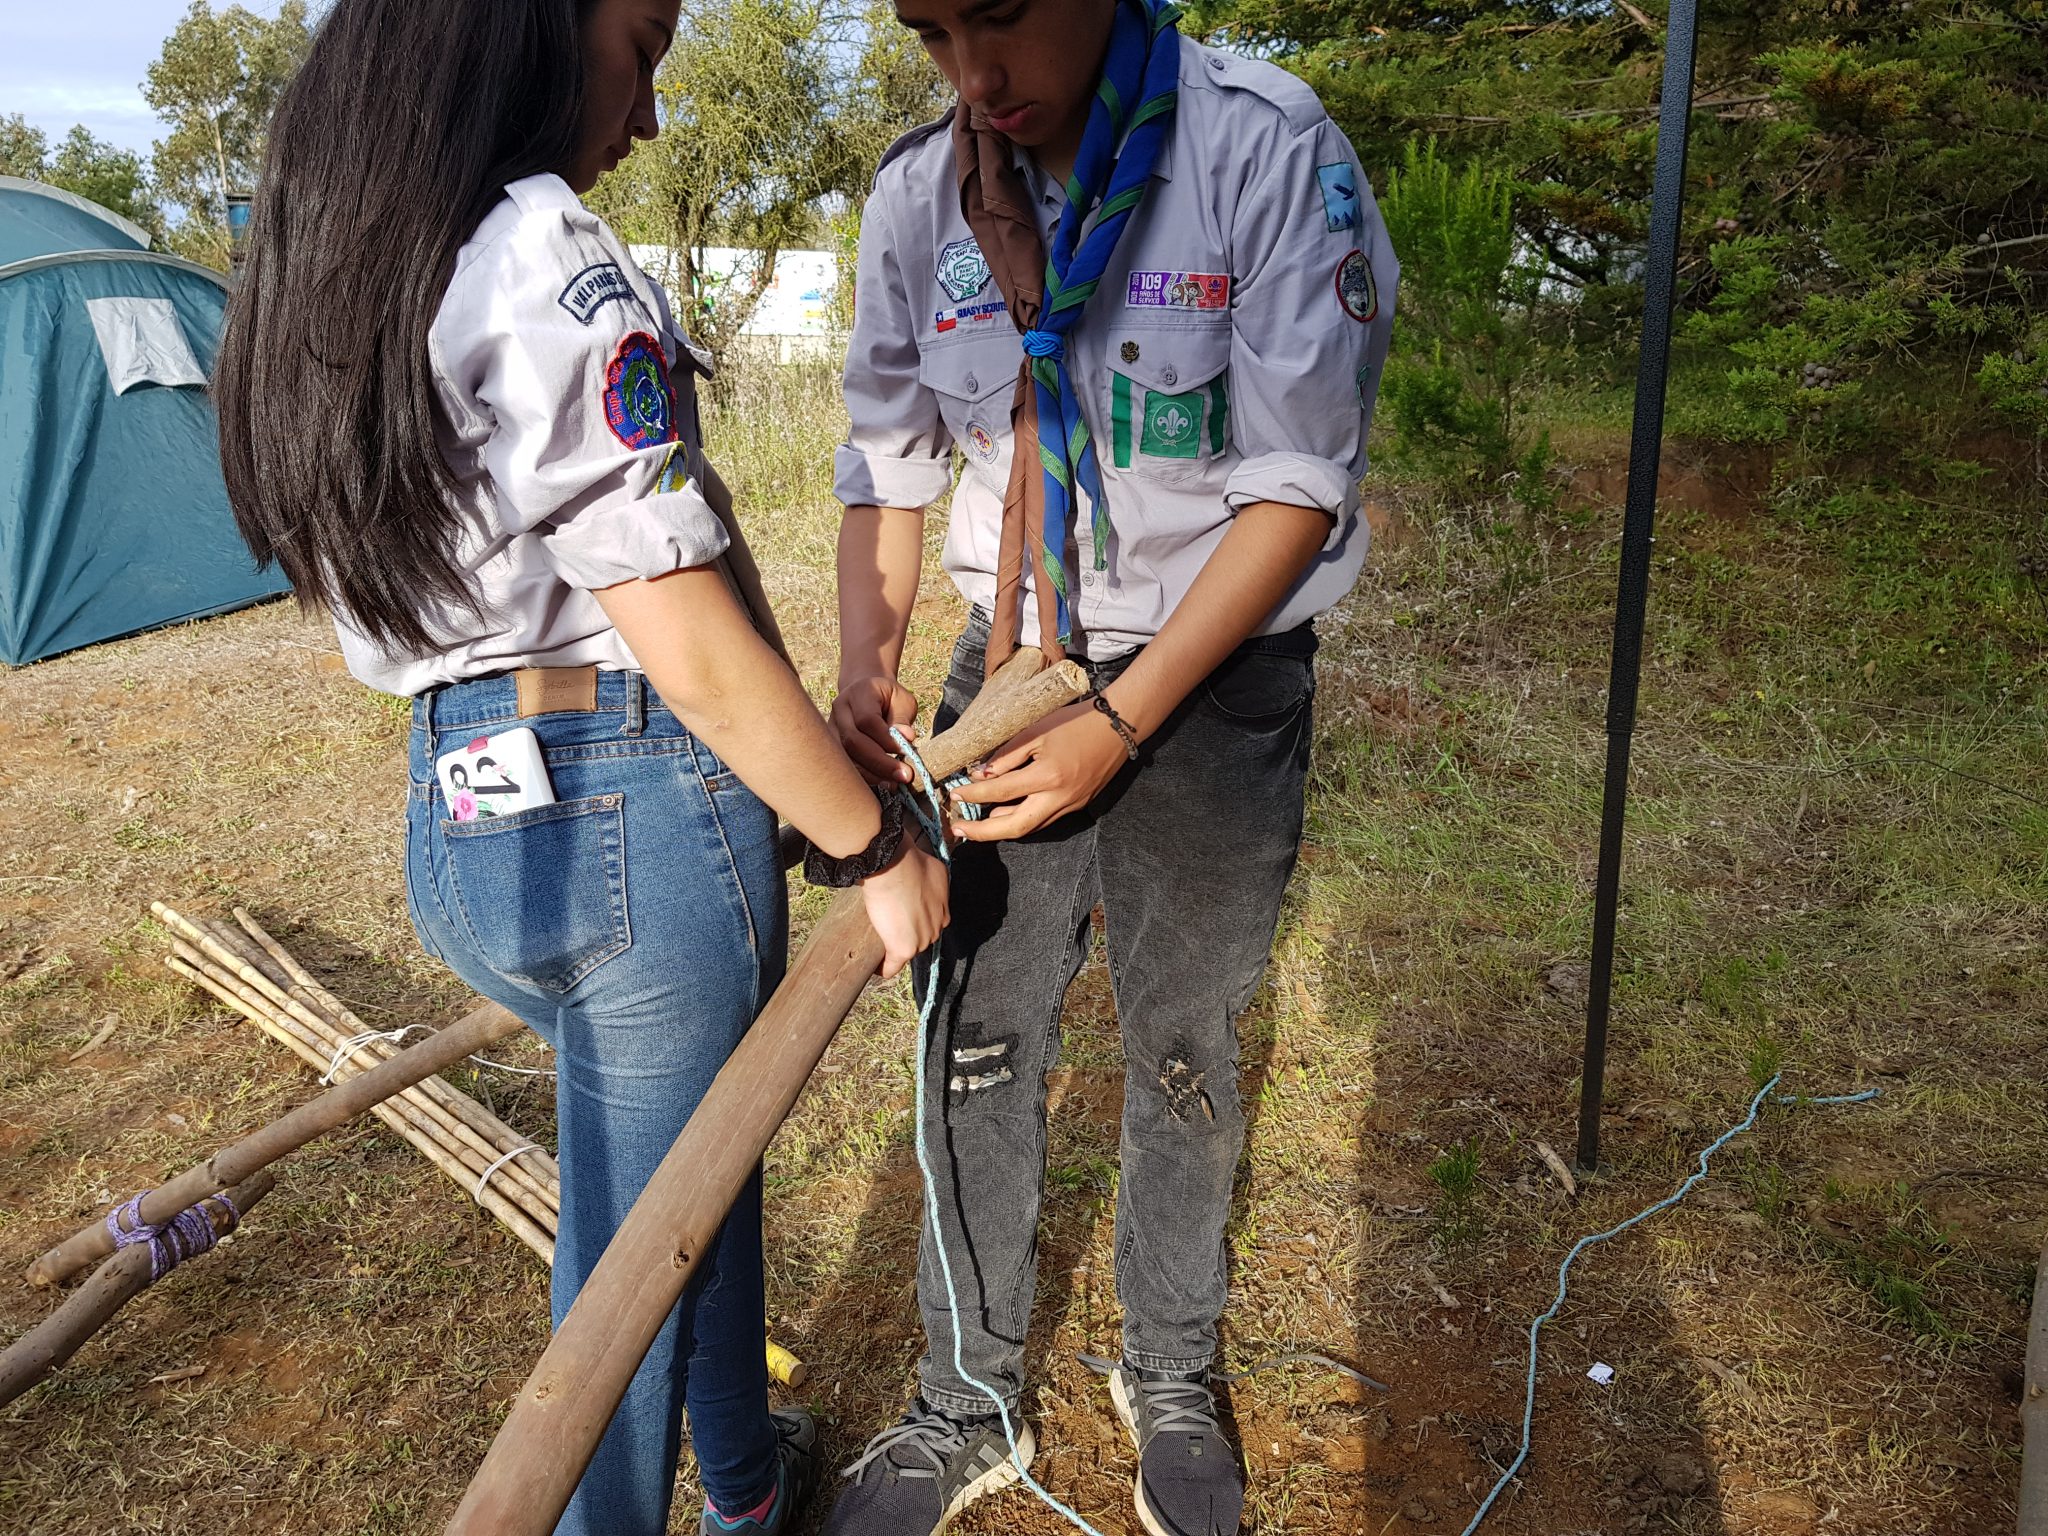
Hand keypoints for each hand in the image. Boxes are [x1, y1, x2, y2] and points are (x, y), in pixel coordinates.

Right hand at [830, 674, 919, 784]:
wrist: (867, 694)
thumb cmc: (888, 699)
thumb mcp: (902, 700)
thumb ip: (902, 719)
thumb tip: (906, 738)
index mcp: (858, 693)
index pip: (867, 720)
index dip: (886, 739)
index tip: (907, 751)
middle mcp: (840, 709)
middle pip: (852, 741)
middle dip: (880, 762)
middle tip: (904, 775)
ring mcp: (831, 728)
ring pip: (845, 757)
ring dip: (871, 774)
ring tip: (894, 783)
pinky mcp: (831, 745)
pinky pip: (845, 765)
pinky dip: (864, 777)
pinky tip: (882, 781)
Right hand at [861, 836, 949, 978]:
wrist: (894, 867)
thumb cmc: (909, 861)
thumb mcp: (933, 869)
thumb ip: (934, 880)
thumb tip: (923, 880)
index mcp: (944, 909)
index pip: (931, 922)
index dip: (916, 919)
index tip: (903, 916)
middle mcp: (937, 927)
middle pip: (920, 937)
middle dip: (906, 932)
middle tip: (887, 922)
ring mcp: (922, 940)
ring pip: (907, 950)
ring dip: (894, 946)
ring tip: (877, 938)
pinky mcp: (904, 948)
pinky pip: (892, 967)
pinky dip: (883, 968)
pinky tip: (874, 966)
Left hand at [946, 700, 1130, 842]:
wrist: (1118, 725)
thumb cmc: (1075, 721)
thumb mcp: (1036, 730)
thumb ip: (1007, 755)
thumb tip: (980, 775)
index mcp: (1047, 775)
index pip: (1001, 790)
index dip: (974, 793)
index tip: (955, 794)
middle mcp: (1059, 797)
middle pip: (1015, 827)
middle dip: (984, 833)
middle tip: (959, 832)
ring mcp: (1071, 805)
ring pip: (1031, 827)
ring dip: (1002, 828)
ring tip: (978, 825)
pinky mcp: (1078, 806)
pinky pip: (1044, 820)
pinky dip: (1023, 819)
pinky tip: (1006, 814)